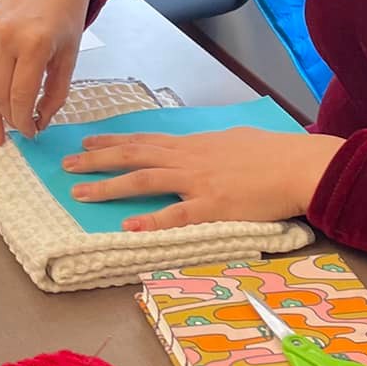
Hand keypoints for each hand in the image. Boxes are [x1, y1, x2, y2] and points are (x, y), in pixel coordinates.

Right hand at [0, 0, 98, 140]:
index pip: (20, 96)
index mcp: (33, 45)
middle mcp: (5, 38)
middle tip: (16, 133)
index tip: (31, 132)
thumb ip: (56, 92)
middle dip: (8, 118)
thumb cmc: (66, 15)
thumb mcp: (70, 56)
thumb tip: (39, 120)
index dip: (24, 121)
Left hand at [62, 128, 344, 230]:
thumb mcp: (235, 140)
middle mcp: (188, 159)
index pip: (144, 140)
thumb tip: (201, 149)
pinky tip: (127, 225)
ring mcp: (198, 182)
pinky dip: (150, 220)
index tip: (87, 143)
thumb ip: (211, 148)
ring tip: (80, 193)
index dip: (113, 142)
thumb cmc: (274, 153)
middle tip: (66, 166)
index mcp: (193, 145)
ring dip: (109, 187)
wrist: (300, 165)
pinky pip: (176, 214)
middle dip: (96, 161)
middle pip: (133, 156)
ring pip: (144, 180)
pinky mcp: (213, 206)